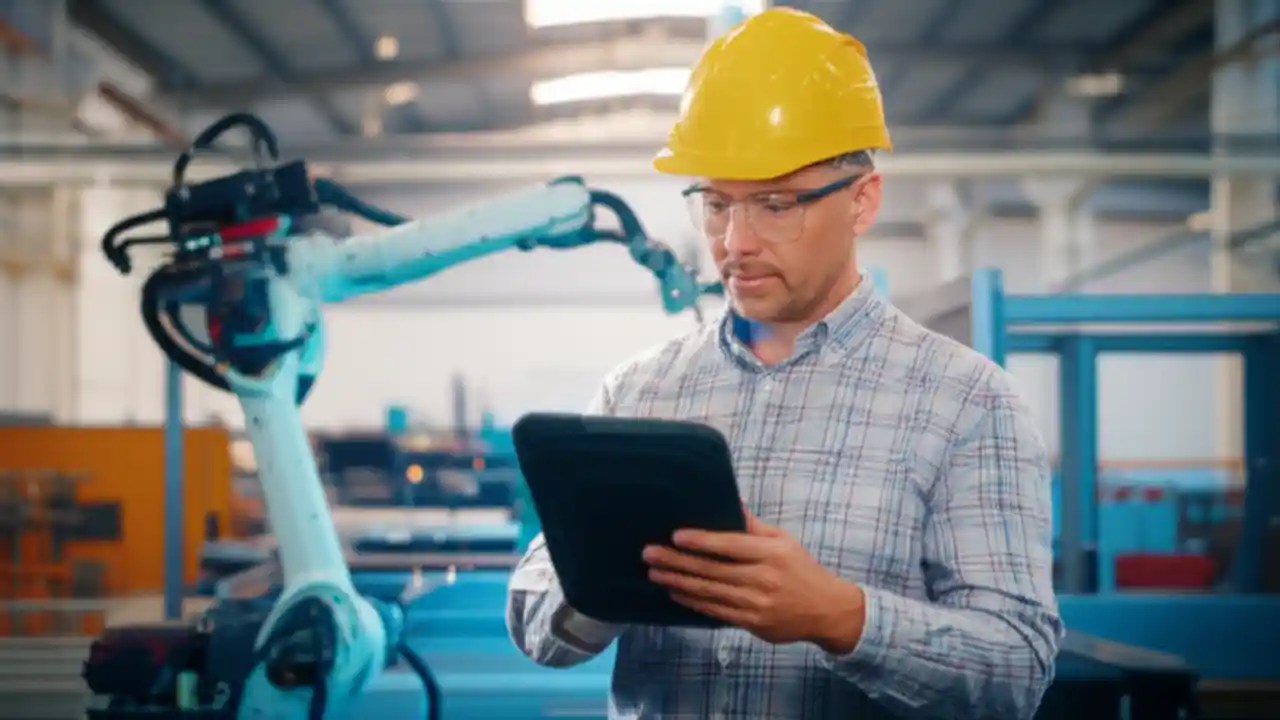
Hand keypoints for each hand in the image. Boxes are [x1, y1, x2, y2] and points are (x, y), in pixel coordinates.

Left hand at [642, 506, 864, 652]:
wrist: (827, 610)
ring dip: (678, 583)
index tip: (675, 535)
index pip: (730, 545)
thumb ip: (754, 526)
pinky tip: (675, 593)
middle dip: (677, 562)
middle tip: (650, 554)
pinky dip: (693, 602)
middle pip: (712, 570)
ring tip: (655, 573)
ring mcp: (756, 604)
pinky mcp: (752, 623)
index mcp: (771, 554)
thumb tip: (730, 503)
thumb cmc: (801, 569)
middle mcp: (763, 579)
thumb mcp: (784, 541)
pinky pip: (716, 612)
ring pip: (709, 592)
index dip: (701, 541)